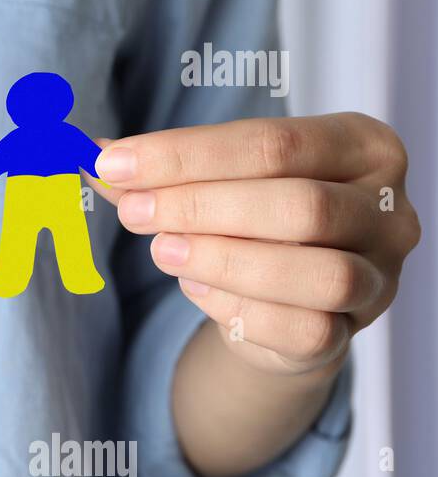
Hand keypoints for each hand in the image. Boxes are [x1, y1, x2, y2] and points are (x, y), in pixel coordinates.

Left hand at [95, 114, 419, 376]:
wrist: (277, 298)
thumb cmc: (247, 218)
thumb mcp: (210, 180)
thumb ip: (157, 170)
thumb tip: (90, 153)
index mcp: (360, 146)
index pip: (273, 142)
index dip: (186, 154)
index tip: (114, 162)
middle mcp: (387, 208)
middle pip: (299, 205)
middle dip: (202, 207)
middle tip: (133, 212)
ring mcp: (379, 276)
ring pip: (316, 274)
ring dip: (224, 260)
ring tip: (161, 251)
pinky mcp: (351, 334)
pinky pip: (302, 329)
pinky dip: (238, 309)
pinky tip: (195, 289)